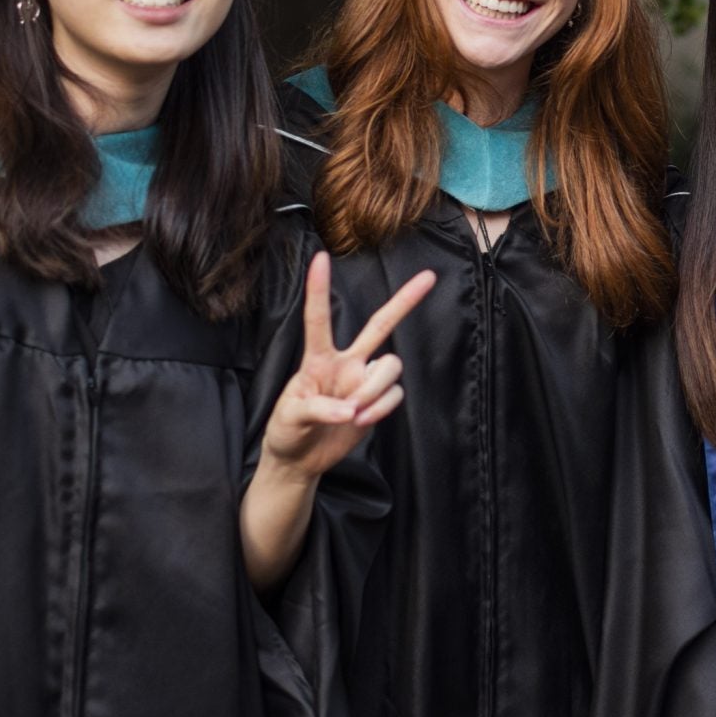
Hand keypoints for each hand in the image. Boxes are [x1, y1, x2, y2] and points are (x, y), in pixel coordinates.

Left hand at [261, 252, 435, 481]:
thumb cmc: (286, 431)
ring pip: (391, 366)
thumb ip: (316, 409)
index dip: (317, 289)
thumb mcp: (289, 418)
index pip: (318, 319)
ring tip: (353, 413)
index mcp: (317, 359)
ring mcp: (364, 380)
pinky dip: (380, 408)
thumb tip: (349, 410)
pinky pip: (394, 394)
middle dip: (405, 301)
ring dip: (375, 391)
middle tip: (429, 277)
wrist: (301, 459)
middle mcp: (346, 362)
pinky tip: (361, 420)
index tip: (319, 257)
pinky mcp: (377, 400)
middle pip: (380, 325)